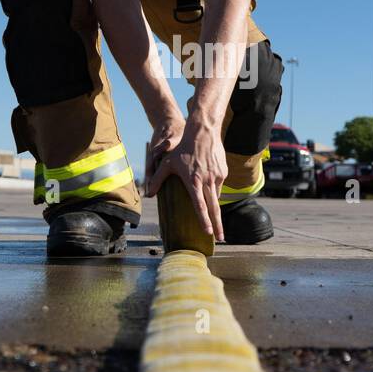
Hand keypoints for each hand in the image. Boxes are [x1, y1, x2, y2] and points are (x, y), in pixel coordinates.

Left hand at [145, 118, 227, 240]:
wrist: (203, 133)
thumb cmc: (183, 149)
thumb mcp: (167, 163)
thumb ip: (157, 179)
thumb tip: (148, 194)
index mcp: (194, 182)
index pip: (200, 206)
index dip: (204, 220)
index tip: (208, 232)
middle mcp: (208, 182)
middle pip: (214, 208)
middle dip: (218, 225)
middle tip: (221, 238)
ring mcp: (218, 177)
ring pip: (216, 197)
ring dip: (214, 206)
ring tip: (209, 208)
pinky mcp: (224, 172)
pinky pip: (219, 187)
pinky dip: (214, 190)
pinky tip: (209, 184)